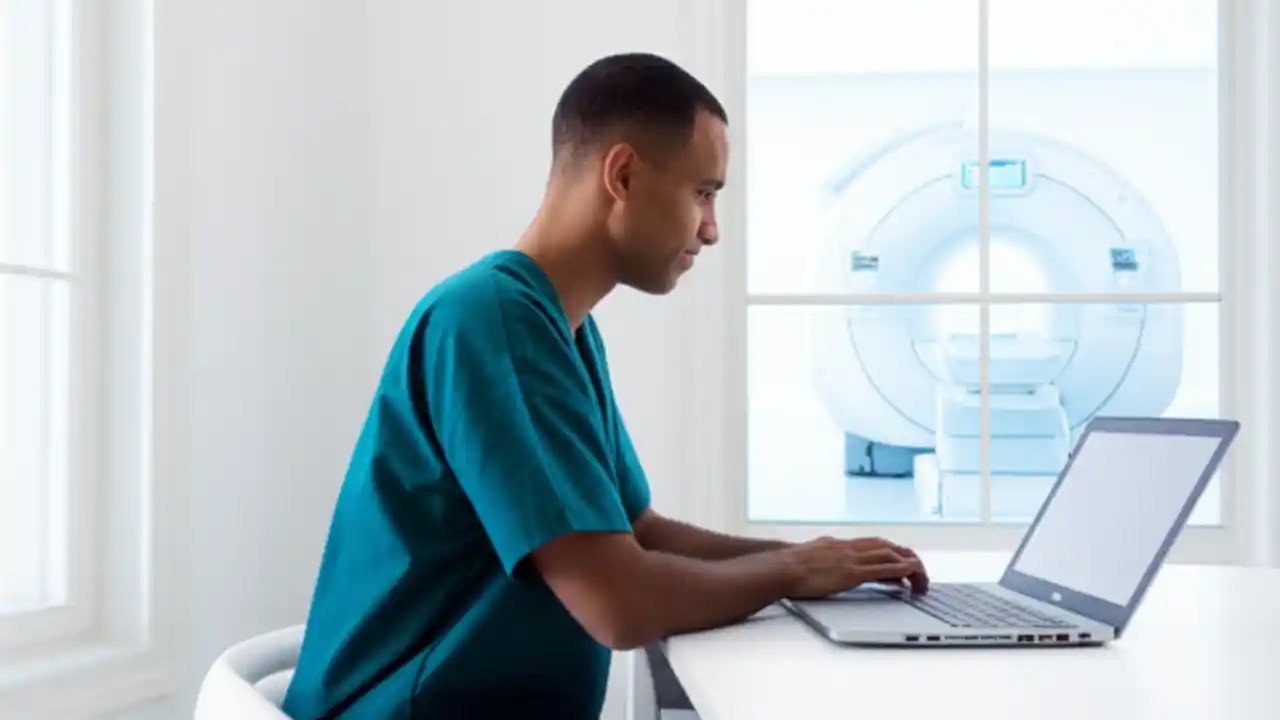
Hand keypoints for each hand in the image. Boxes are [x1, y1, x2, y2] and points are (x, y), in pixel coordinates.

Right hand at [778, 536, 928, 599]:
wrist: (779, 569)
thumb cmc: (786, 568)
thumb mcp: (807, 557)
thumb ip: (819, 558)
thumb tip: (820, 564)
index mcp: (837, 544)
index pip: (872, 543)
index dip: (890, 551)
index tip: (899, 561)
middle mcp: (848, 547)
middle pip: (886, 546)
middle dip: (905, 556)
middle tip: (917, 570)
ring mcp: (852, 559)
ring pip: (891, 555)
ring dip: (911, 566)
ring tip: (920, 581)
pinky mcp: (853, 573)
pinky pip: (885, 570)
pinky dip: (903, 572)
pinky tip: (912, 579)